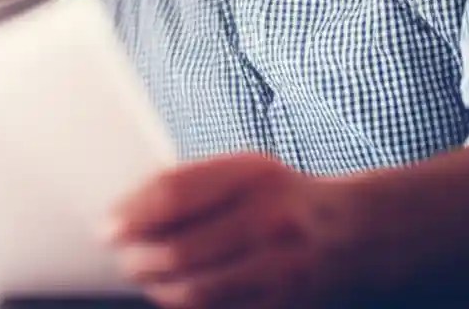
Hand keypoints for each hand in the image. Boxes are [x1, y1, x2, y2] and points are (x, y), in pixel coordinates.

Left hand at [108, 153, 355, 308]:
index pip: (174, 194)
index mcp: (255, 176)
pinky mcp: (284, 308)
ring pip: (194, 293)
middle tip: (122, 257)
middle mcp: (271, 221)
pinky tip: (176, 296)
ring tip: (144, 277)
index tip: (107, 227)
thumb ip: (194, 185)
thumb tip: (128, 212)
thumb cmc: (285, 199)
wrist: (361, 235)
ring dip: (157, 289)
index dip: (132, 214)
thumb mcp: (248, 172)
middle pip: (179, 251)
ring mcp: (281, 270)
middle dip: (137, 259)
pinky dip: (187, 308)